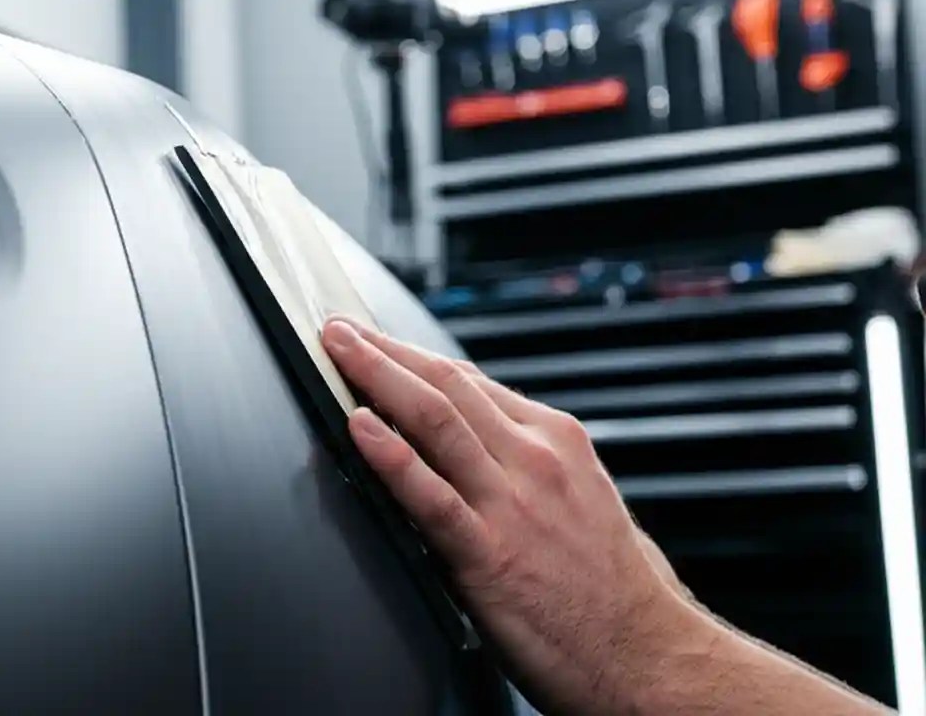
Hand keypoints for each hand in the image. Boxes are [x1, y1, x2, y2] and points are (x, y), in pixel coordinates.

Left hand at [320, 319, 701, 714]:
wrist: (648, 657)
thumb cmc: (614, 589)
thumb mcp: (583, 499)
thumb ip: (533, 468)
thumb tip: (484, 449)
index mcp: (558, 442)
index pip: (472, 382)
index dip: (415, 356)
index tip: (379, 342)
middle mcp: (536, 460)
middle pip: (447, 385)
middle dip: (386, 351)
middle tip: (340, 330)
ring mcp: (513, 503)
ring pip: (435, 419)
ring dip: (377, 377)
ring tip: (337, 350)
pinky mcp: (490, 554)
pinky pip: (431, 495)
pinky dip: (391, 456)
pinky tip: (359, 427)